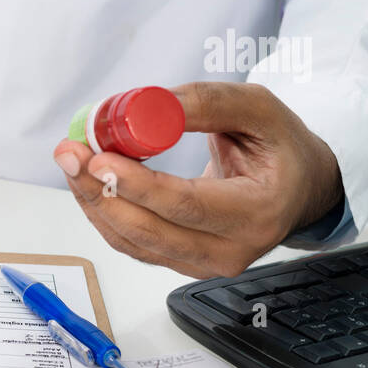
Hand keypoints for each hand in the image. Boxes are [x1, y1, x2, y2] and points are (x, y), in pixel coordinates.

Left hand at [53, 82, 342, 278]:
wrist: (297, 189)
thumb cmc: (280, 148)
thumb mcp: (259, 109)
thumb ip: (208, 103)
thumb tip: (149, 106)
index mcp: (259, 211)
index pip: (188, 205)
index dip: (137, 185)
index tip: (98, 158)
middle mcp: (233, 250)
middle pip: (150, 231)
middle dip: (100, 192)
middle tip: (70, 154)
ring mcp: (205, 265)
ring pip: (133, 242)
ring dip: (94, 202)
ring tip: (71, 161)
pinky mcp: (182, 264)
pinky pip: (132, 244)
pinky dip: (104, 213)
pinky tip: (89, 181)